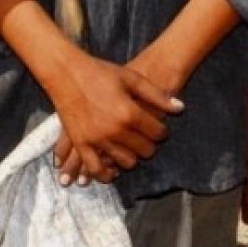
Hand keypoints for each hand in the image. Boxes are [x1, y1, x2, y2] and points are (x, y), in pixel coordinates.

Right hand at [51, 53, 182, 185]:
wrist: (66, 72)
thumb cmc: (100, 72)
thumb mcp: (132, 79)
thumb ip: (157, 95)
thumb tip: (181, 108)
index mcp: (129, 113)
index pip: (157, 133)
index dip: (162, 133)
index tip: (161, 131)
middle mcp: (115, 130)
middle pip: (143, 150)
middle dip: (149, 147)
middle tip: (148, 141)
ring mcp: (97, 139)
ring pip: (124, 162)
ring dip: (132, 159)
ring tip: (133, 151)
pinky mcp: (81, 144)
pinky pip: (96, 168)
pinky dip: (106, 174)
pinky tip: (113, 172)